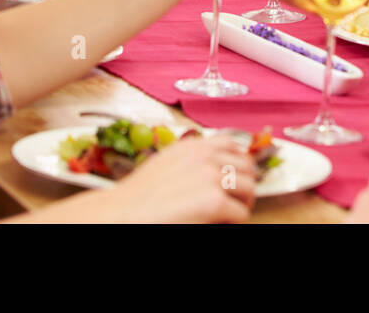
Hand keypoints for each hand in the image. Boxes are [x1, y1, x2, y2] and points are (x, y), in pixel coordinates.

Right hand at [109, 134, 256, 222]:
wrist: (119, 216)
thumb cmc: (137, 199)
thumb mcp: (166, 166)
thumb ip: (191, 163)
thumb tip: (217, 171)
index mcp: (193, 146)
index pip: (232, 145)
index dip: (237, 164)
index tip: (235, 179)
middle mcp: (205, 157)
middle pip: (247, 167)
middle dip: (243, 186)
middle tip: (234, 204)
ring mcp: (211, 177)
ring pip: (250, 189)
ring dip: (241, 204)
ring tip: (227, 216)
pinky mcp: (214, 202)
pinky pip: (241, 214)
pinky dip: (233, 222)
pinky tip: (216, 224)